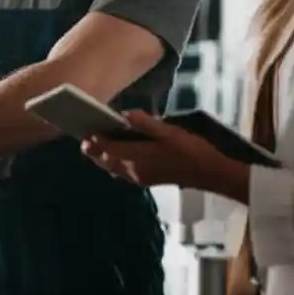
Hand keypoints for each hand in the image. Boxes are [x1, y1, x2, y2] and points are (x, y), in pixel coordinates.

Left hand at [79, 110, 231, 189]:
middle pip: (106, 161)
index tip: (86, 129)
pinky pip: (122, 172)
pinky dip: (114, 163)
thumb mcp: (170, 132)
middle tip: (84, 138)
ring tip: (95, 145)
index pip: (109, 149)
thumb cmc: (191, 149)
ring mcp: (139, 177)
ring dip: (102, 157)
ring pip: (112, 168)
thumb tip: (125, 114)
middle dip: (94, 150)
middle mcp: (134, 170)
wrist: (209, 173)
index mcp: (139, 157)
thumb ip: (146, 123)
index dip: (96, 140)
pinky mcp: (145, 180)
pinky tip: (115, 154)